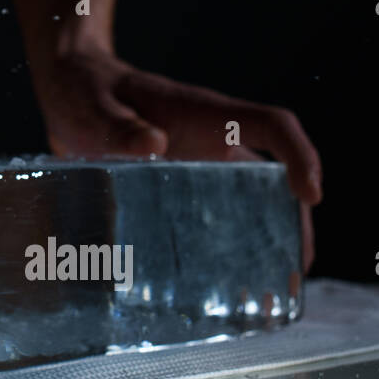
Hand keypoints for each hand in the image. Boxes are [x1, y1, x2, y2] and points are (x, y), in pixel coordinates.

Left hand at [30, 46, 322, 268]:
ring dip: (263, 239)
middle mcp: (209, 138)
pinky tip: (219, 279)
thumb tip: (154, 145)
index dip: (299, 154)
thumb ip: (117, 126)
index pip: (271, 125)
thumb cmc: (83, 90)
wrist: (68, 87)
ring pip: (247, 199)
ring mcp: (196, 161)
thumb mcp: (94, 107)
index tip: (310, 194)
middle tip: (297, 268)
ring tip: (268, 291)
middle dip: (292, 220)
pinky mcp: (177, 181)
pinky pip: (213, 211)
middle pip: (271, 176)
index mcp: (202, 113)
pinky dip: (224, 243)